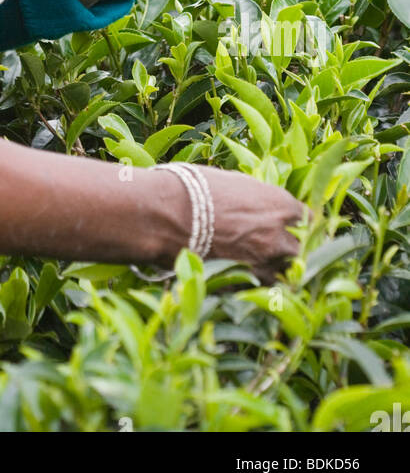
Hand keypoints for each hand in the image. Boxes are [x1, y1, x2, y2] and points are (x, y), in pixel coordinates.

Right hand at [152, 166, 308, 281]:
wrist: (165, 215)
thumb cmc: (193, 188)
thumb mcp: (231, 182)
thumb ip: (255, 198)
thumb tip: (257, 204)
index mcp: (279, 204)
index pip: (306, 217)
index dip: (298, 221)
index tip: (291, 222)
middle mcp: (277, 235)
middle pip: (301, 249)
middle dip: (292, 249)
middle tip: (278, 245)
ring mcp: (261, 263)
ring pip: (284, 274)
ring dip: (277, 270)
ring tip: (260, 264)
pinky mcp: (243, 284)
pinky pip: (259, 289)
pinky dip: (255, 285)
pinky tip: (243, 276)